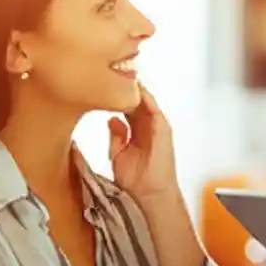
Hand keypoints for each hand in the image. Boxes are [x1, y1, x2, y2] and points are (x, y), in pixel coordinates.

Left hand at [109, 83, 177, 199]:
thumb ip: (116, 136)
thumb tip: (111, 119)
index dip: (115, 95)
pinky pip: (154, 108)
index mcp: (136, 131)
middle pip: (135, 100)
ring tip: (123, 74)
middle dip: (125, 87)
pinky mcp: (163, 128)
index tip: (102, 83)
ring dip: (135, 89)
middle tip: (113, 71)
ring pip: (145, 101)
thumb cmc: (136, 180)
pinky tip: (135, 89)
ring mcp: (156, 126)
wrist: (149, 194)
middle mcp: (147, 126)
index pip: (126, 107)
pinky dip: (146, 97)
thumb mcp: (118, 154)